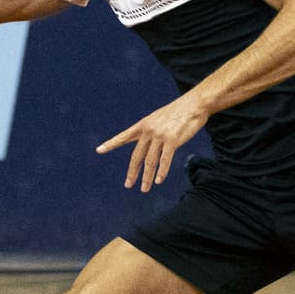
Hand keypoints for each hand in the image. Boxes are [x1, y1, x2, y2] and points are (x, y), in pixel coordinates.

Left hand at [96, 95, 210, 192]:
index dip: (111, 144)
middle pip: (137, 156)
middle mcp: (149, 131)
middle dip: (132, 172)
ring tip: (144, 189)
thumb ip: (152, 134)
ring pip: (150, 161)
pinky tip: (159, 181)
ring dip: (147, 177)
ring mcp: (160, 136)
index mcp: (143, 125)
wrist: (195, 104)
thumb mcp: (160, 120)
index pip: (124, 136)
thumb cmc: (179, 112)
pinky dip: (162, 172)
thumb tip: (150, 150)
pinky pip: (165, 160)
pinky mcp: (172, 140)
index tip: (99, 150)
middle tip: (128, 185)